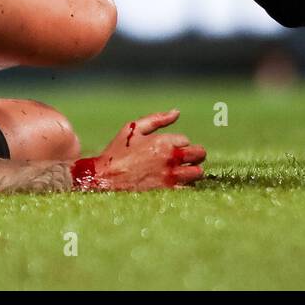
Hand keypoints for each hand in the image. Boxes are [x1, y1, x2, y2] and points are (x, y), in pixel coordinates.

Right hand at [72, 110, 206, 190]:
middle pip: (200, 154)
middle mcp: (171, 159)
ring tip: (180, 171)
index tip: (168, 147)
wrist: (104, 178)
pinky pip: (188, 188)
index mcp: (164, 142)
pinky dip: (185, 185)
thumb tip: (177, 112)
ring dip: (191, 170)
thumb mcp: (134, 128)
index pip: (186, 140)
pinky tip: (174, 183)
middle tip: (184, 158)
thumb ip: (157, 119)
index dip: (179, 143)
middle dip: (194, 154)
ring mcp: (171, 177)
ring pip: (197, 173)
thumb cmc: (117, 151)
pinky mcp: (168, 192)